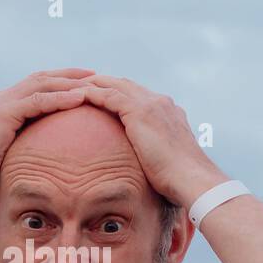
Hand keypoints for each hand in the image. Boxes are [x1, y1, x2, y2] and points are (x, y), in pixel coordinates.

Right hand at [0, 68, 94, 200]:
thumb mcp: (3, 159)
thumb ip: (19, 152)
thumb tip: (38, 167)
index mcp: (0, 107)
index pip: (34, 87)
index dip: (59, 83)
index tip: (83, 85)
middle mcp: (0, 100)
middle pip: (41, 78)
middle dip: (69, 75)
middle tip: (95, 75)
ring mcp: (1, 104)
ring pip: (42, 84)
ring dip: (70, 82)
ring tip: (95, 81)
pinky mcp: (4, 114)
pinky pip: (39, 101)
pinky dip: (61, 98)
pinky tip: (81, 98)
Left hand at [80, 75, 226, 207]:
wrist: (192, 178)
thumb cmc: (181, 180)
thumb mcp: (166, 162)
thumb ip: (155, 156)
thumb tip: (146, 170)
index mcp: (168, 112)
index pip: (138, 95)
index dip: (118, 94)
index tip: (101, 96)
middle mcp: (160, 102)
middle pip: (125, 84)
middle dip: (103, 82)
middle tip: (80, 84)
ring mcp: (151, 104)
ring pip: (114, 85)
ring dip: (92, 84)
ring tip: (70, 87)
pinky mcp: (140, 112)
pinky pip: (109, 96)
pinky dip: (91, 94)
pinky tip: (75, 97)